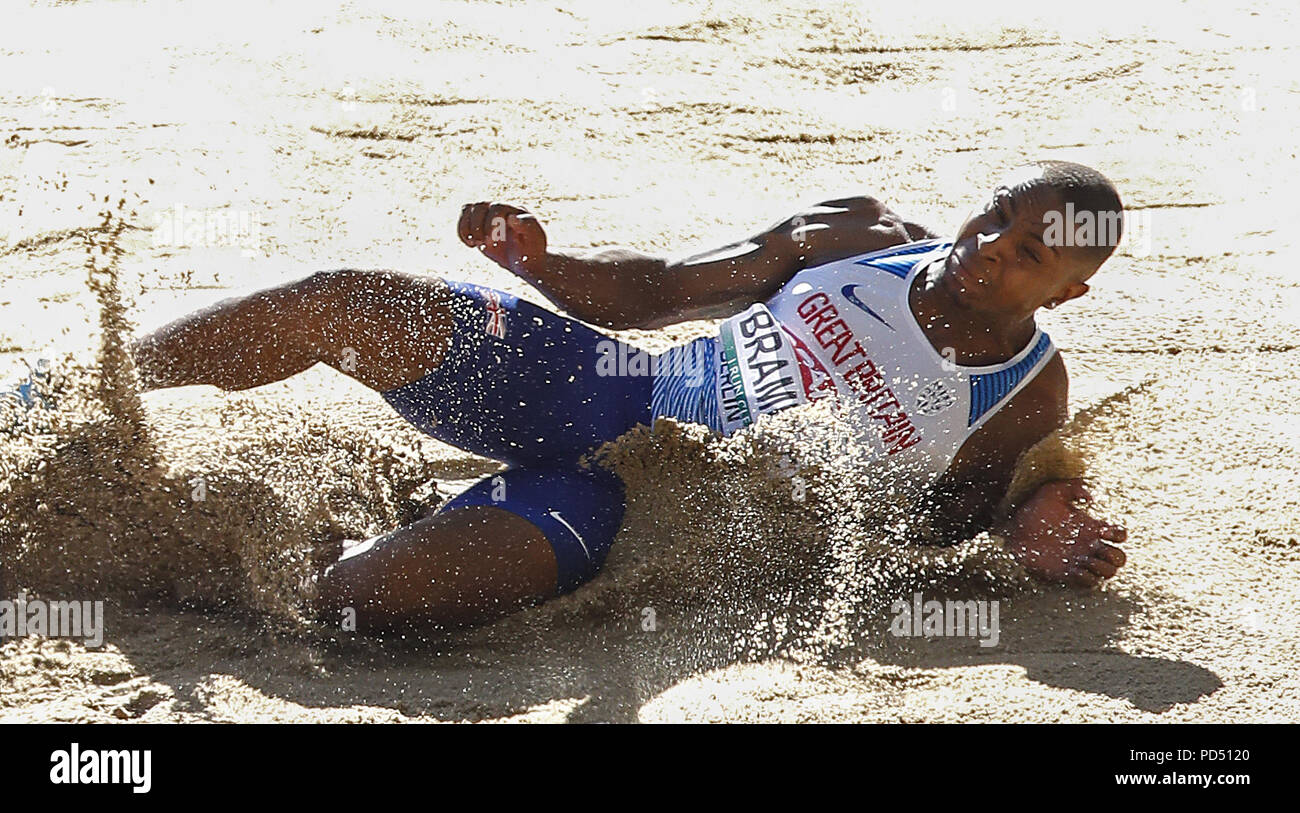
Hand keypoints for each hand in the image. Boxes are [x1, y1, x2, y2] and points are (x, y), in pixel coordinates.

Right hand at [457, 202, 547, 276]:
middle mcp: (500, 210)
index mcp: (514, 210)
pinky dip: (462, 232)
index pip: (497, 207)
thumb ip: (527, 226)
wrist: (526, 263)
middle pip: (480, 206)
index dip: (491, 222)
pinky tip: (470, 245)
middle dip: (478, 226)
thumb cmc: (533, 251)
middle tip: (484, 243)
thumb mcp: (535, 240)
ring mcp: (488, 217)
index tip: (494, 240)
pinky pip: (464, 221)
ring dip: (467, 227)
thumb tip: (512, 216)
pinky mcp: (478, 226)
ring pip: (469, 209)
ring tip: (475, 244)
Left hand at [998, 479, 1126, 587]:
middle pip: (1119, 558)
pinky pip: (1089, 582)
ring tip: (1087, 559)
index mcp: (1089, 527)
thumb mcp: (1052, 491)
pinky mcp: (1067, 573)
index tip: (1104, 529)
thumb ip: (1073, 487)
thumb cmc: (1031, 511)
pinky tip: (1076, 568)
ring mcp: (1078, 560)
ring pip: (1108, 572)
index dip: (1119, 534)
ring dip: (1104, 568)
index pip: (1119, 535)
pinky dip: (1089, 578)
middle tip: (1100, 549)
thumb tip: (1091, 498)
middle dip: (1117, 556)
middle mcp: (1087, 545)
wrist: (1012, 531)